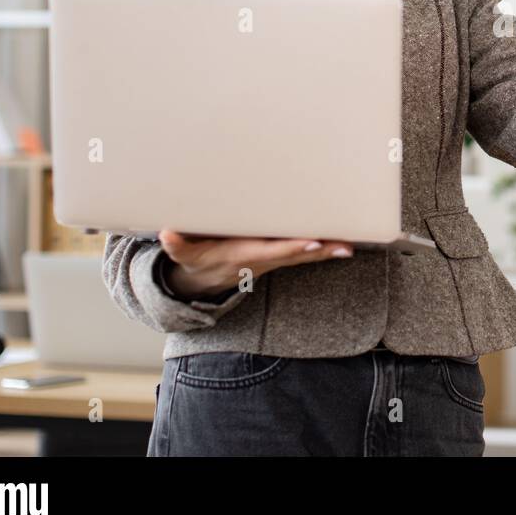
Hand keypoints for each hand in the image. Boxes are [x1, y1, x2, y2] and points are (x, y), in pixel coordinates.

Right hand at [157, 229, 354, 298]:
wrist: (204, 281)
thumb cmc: (197, 260)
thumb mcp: (185, 254)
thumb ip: (177, 245)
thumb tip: (166, 234)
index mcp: (243, 255)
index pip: (271, 251)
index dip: (290, 247)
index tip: (310, 241)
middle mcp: (262, 260)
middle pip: (295, 255)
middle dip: (318, 251)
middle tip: (343, 245)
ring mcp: (272, 261)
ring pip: (303, 256)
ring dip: (327, 252)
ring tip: (349, 245)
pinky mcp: (278, 257)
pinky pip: (304, 254)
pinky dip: (324, 250)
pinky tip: (343, 244)